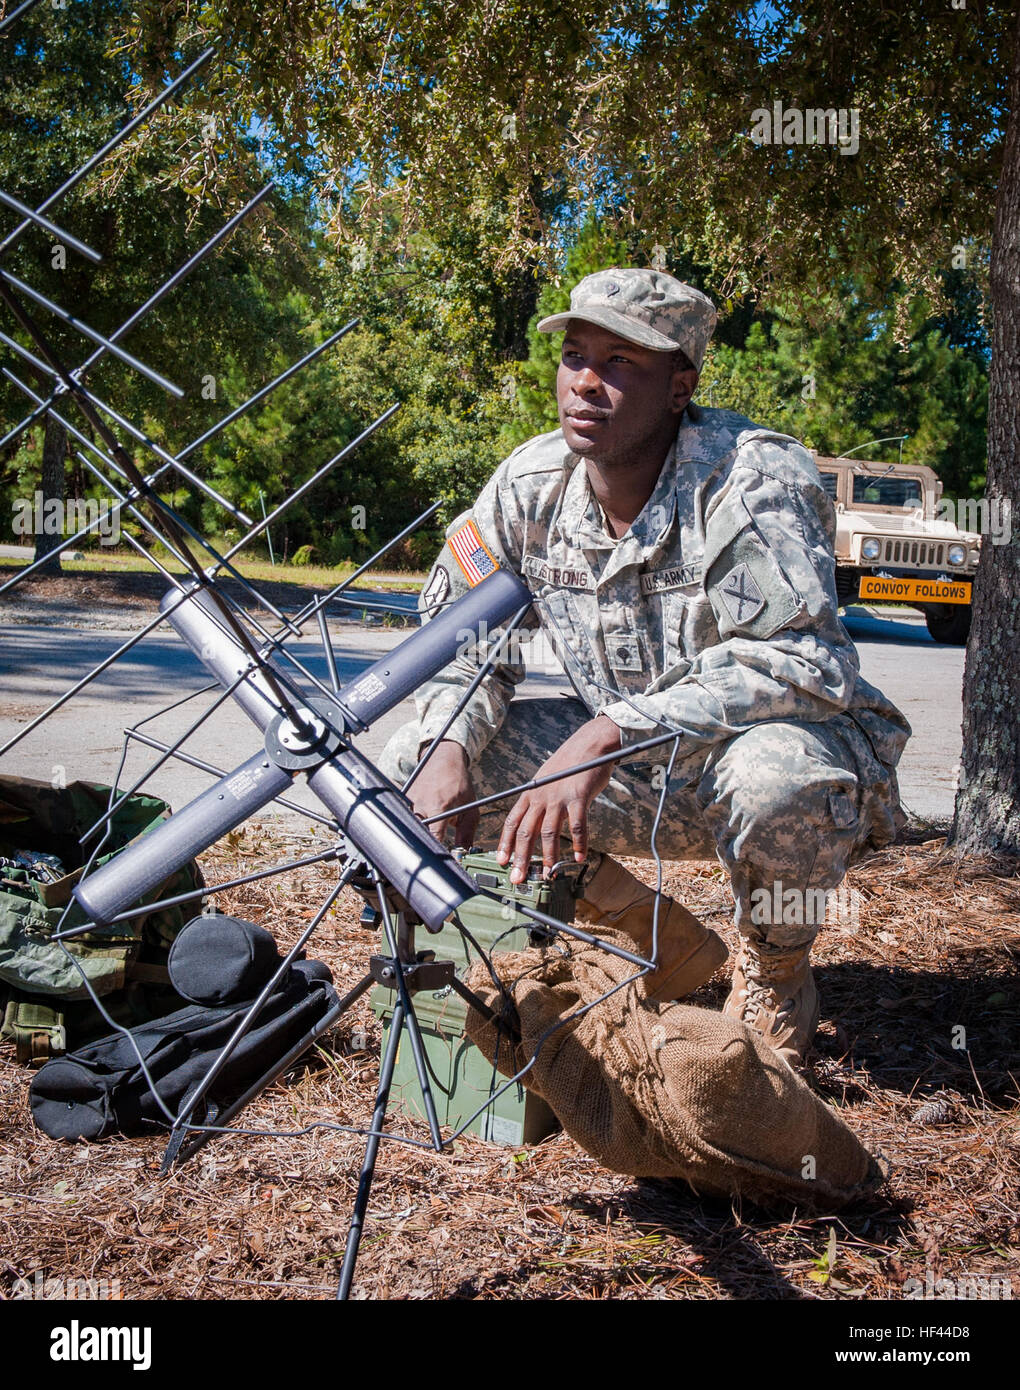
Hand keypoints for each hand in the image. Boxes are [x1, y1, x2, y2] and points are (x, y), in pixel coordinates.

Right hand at [406, 740, 478, 848]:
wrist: (442, 758)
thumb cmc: (457, 781)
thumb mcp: (470, 806)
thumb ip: (466, 831)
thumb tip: (464, 850)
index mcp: (439, 807)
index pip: (433, 837)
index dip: (438, 850)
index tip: (442, 857)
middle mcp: (421, 804)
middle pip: (419, 833)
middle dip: (426, 841)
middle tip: (434, 846)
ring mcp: (409, 800)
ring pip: (411, 824)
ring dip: (420, 829)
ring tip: (429, 827)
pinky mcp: (403, 797)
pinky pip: (406, 815)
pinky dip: (413, 820)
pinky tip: (422, 816)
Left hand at [497, 715, 621, 882]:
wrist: (590, 744)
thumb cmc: (570, 763)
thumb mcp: (547, 779)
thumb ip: (540, 799)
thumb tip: (536, 819)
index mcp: (531, 792)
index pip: (512, 821)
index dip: (505, 843)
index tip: (502, 861)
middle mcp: (541, 796)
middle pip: (526, 831)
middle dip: (521, 858)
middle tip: (519, 878)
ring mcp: (559, 797)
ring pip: (549, 832)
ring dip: (549, 856)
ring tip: (548, 873)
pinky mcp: (578, 797)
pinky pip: (577, 825)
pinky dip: (579, 843)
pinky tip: (580, 857)